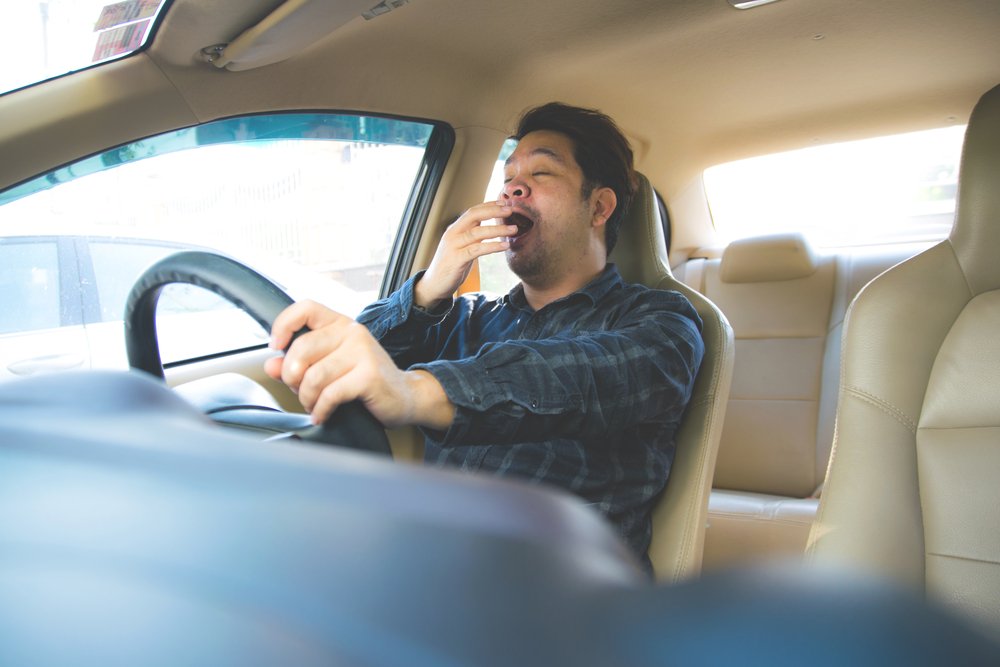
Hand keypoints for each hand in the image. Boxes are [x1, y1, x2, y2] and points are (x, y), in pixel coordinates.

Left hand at [265, 300, 453, 428]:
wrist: (406, 396)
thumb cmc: (366, 381)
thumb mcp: (330, 368)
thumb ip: (299, 365)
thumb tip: (271, 365)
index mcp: (341, 324)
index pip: (305, 308)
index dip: (284, 325)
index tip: (276, 347)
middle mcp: (352, 332)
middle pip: (302, 348)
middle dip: (292, 376)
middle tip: (299, 391)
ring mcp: (362, 352)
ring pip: (314, 375)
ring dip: (307, 397)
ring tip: (314, 405)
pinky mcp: (369, 375)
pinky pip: (330, 393)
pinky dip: (321, 409)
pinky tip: (322, 415)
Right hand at [414, 201, 515, 307]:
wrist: (434, 284)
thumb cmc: (452, 265)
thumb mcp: (462, 246)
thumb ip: (473, 236)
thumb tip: (490, 228)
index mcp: (455, 229)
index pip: (472, 211)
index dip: (489, 205)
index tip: (504, 203)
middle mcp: (453, 234)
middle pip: (474, 215)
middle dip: (493, 211)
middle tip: (511, 210)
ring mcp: (454, 246)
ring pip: (477, 232)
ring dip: (497, 229)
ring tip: (514, 229)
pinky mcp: (457, 259)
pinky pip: (477, 250)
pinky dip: (492, 246)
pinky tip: (505, 246)